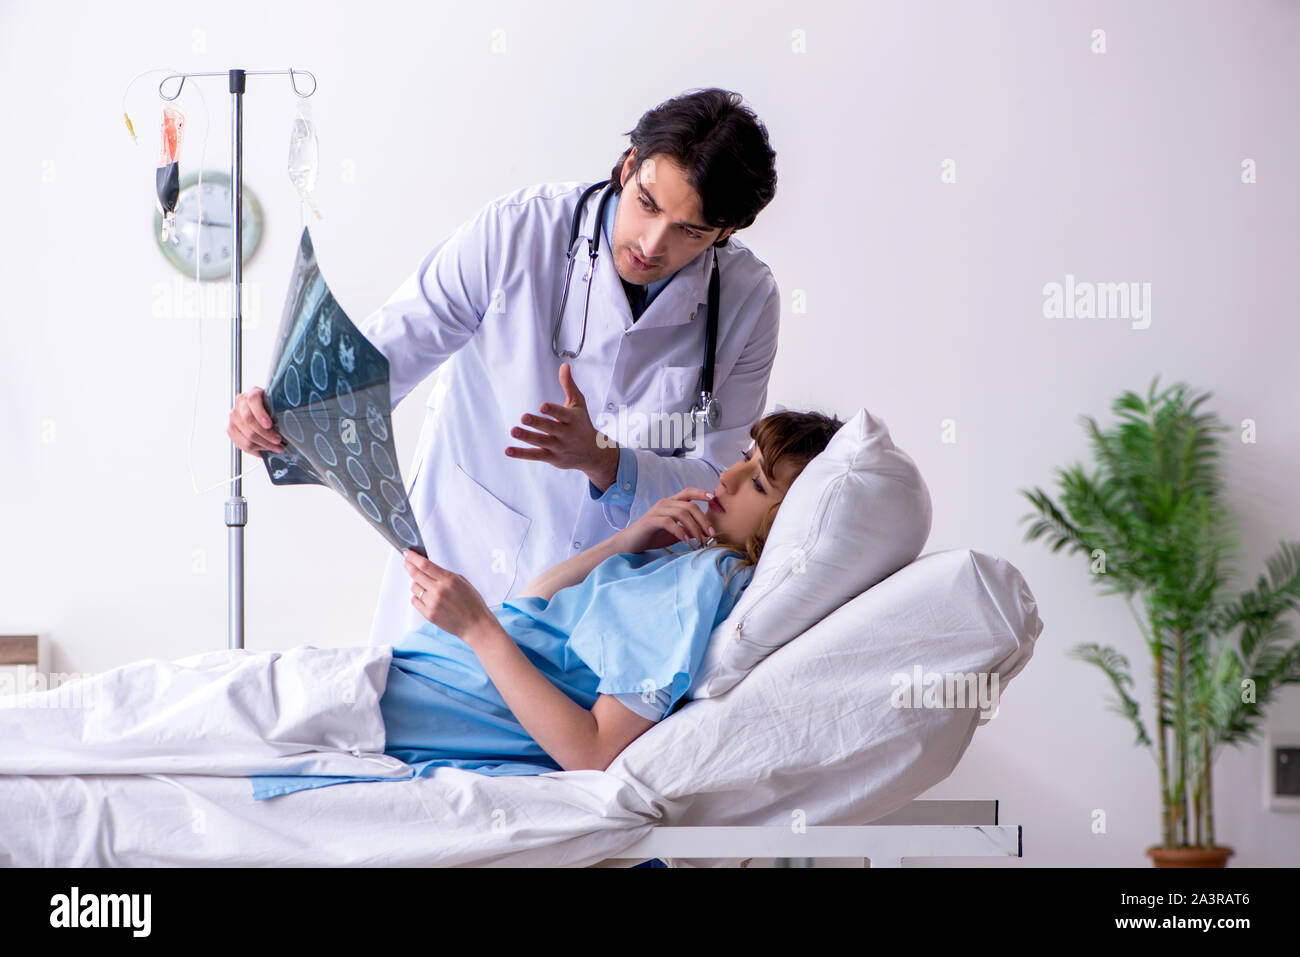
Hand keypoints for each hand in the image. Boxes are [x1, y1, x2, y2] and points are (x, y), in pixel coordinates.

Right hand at [227, 386, 283, 454]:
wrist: (264, 411)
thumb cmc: (273, 409)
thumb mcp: (278, 405)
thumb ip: (279, 410)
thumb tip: (287, 426)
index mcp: (253, 393)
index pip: (253, 400)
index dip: (260, 414)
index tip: (269, 425)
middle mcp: (240, 403)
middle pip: (249, 420)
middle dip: (266, 434)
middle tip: (279, 440)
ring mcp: (234, 417)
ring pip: (246, 436)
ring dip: (264, 445)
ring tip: (277, 448)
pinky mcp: (231, 430)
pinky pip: (242, 444)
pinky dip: (256, 450)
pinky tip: (266, 450)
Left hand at [404, 550, 496, 642]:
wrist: (475, 624)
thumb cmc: (472, 603)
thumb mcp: (462, 582)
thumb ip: (445, 575)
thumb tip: (428, 568)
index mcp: (449, 580)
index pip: (425, 565)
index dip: (413, 557)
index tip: (407, 554)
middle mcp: (439, 590)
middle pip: (415, 574)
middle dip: (409, 566)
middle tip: (407, 563)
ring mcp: (432, 603)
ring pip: (414, 587)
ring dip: (416, 583)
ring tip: (425, 586)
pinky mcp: (429, 614)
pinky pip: (414, 601)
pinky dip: (417, 597)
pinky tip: (425, 597)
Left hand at [505, 362, 614, 482]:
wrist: (593, 454)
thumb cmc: (582, 424)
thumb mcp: (578, 404)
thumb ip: (569, 385)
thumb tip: (564, 366)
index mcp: (573, 420)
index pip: (563, 414)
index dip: (553, 410)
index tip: (542, 406)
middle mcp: (566, 434)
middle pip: (550, 428)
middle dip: (537, 423)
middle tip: (524, 417)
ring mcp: (558, 447)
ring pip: (541, 442)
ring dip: (526, 437)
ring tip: (513, 430)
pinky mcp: (551, 457)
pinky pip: (535, 455)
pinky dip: (521, 453)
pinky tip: (508, 450)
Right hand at [614, 488, 715, 553]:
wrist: (630, 543)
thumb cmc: (653, 536)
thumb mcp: (675, 532)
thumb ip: (689, 529)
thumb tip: (707, 531)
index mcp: (671, 503)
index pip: (688, 492)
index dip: (702, 493)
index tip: (715, 500)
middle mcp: (664, 503)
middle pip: (689, 505)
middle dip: (703, 519)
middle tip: (711, 533)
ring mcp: (656, 511)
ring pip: (681, 513)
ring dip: (694, 527)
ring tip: (700, 540)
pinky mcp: (650, 521)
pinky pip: (669, 522)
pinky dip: (680, 531)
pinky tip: (686, 541)